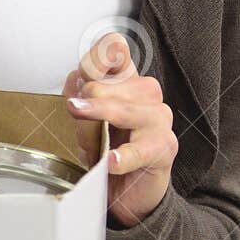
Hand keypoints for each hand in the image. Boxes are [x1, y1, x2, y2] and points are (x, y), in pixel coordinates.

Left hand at [62, 30, 176, 226]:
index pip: (114, 50)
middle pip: (105, 86)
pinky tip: (111, 161)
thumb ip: (78, 94)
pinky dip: (123, 156)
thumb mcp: (84, 118)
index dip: (98, 56)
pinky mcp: (164, 147)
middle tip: (77, 123)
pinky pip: (139, 149)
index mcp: (125, 78)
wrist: (126, 190)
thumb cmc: (106, 147)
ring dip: (96, 125)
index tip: (84, 71)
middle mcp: (146, 92)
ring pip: (120, 111)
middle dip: (85, 107)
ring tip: (85, 135)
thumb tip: (75, 80)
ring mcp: (158, 118)